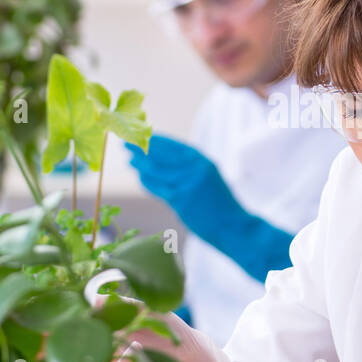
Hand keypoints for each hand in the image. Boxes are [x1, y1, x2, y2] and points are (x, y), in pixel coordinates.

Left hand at [125, 136, 293, 284]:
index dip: (158, 140)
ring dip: (141, 163)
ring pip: (158, 170)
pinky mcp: (181, 200)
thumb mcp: (210, 180)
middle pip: (163, 155)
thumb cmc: (221, 206)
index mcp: (204, 162)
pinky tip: (140, 177)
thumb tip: (164, 164)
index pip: (176, 146)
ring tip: (129, 159)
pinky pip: (159, 188)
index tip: (144, 134)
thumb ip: (190, 171)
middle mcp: (196, 170)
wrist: (235, 227)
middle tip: (127, 142)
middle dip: (143, 147)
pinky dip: (147, 181)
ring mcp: (188, 185)